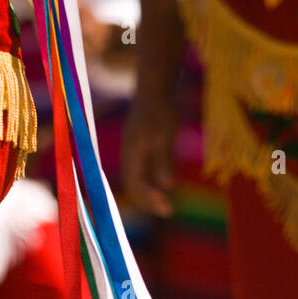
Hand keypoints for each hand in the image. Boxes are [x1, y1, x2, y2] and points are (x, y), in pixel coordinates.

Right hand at [121, 95, 177, 216]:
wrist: (156, 88)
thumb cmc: (161, 110)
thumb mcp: (165, 136)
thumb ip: (164, 160)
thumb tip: (167, 185)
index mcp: (132, 154)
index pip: (136, 186)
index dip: (150, 200)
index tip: (168, 209)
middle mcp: (129, 155)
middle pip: (133, 186)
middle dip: (149, 201)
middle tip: (168, 210)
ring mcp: (133, 151)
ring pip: (137, 180)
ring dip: (150, 193)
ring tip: (166, 202)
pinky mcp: (140, 147)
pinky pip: (142, 171)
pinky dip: (151, 182)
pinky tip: (166, 185)